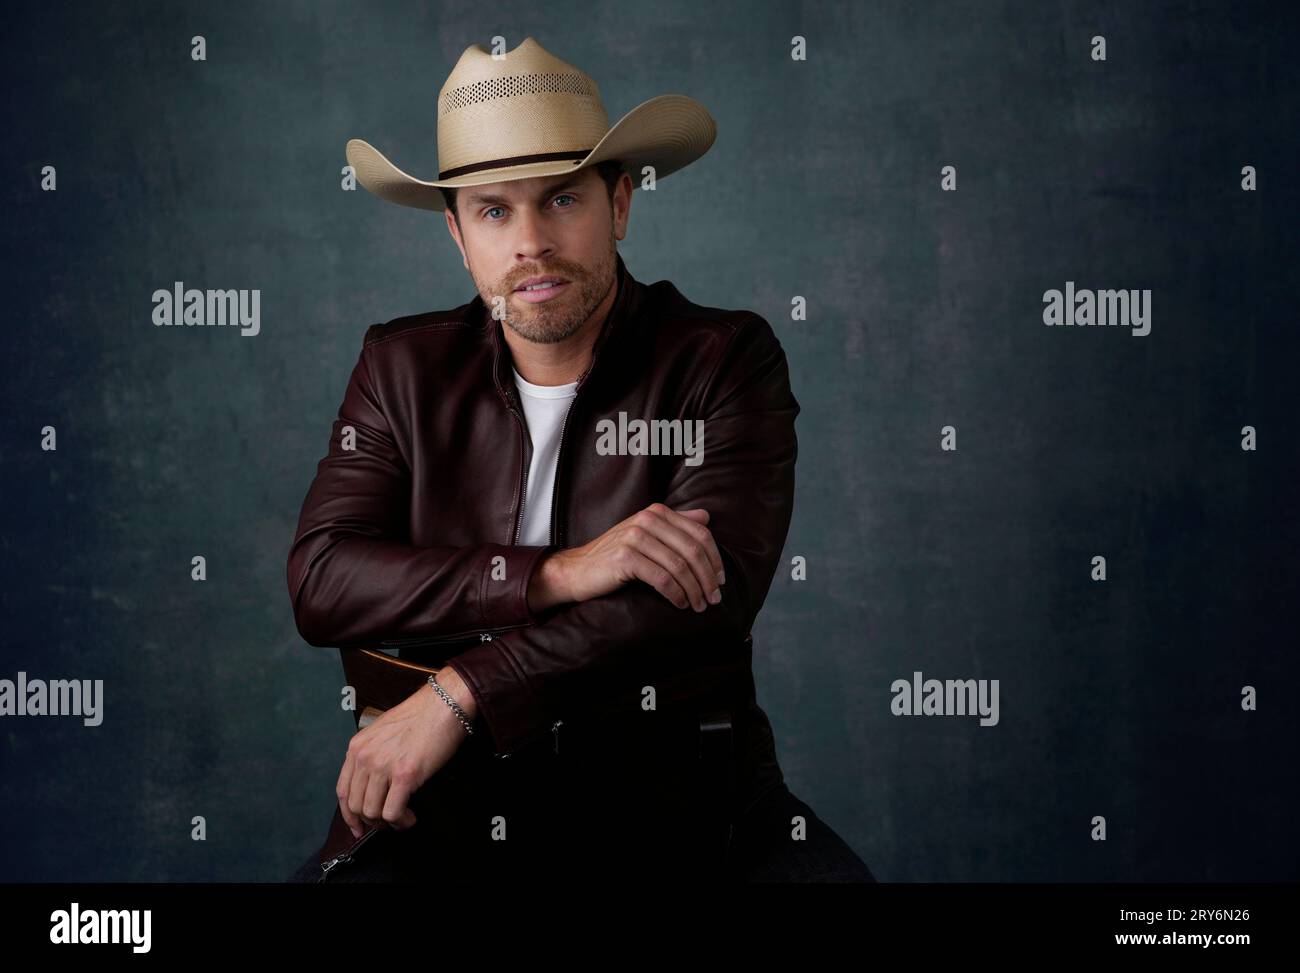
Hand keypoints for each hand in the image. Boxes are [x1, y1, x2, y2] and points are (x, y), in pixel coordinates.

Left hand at [335, 675, 470, 837]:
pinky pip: (392, 812)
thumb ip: (372, 753)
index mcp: (357, 747)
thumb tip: (374, 782)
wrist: (443, 704)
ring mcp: (383, 766)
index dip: (349, 815)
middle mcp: (365, 757)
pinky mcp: (404, 775)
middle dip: (372, 822)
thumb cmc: (420, 716)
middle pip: (356, 806)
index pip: (343, 792)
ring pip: (373, 812)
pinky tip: (411, 816)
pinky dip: (401, 821)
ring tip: (403, 819)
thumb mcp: (383, 731)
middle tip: (388, 824)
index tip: (357, 827)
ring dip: (388, 823)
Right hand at [533, 503, 724, 611]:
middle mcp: (647, 519)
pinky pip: (662, 579)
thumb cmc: (616, 557)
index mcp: (657, 512)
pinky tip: (680, 603)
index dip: (715, 559)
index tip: (720, 580)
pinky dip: (676, 594)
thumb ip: (676, 524)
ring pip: (679, 567)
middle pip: (692, 551)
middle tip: (714, 599)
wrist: (578, 570)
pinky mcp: (625, 557)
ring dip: (694, 590)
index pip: (700, 534)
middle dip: (708, 578)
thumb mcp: (647, 536)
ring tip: (699, 606)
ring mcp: (635, 537)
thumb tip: (706, 517)